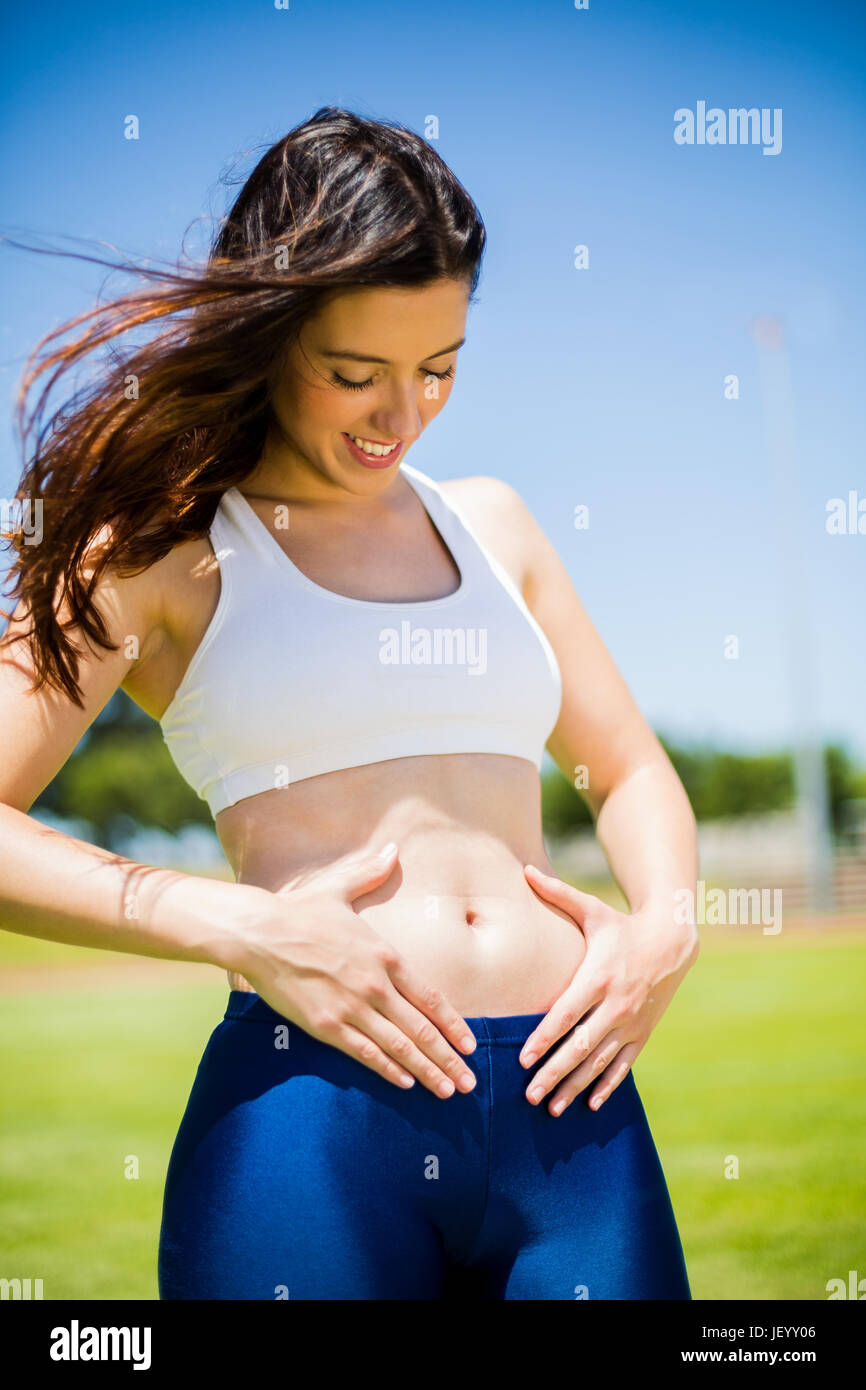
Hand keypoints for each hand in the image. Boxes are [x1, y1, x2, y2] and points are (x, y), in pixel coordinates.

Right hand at [230, 842, 477, 1098]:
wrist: (259, 932)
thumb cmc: (300, 910)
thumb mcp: (341, 888)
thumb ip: (371, 874)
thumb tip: (393, 850)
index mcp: (385, 955)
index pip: (431, 997)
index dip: (454, 1024)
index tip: (471, 1045)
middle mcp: (375, 985)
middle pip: (422, 1029)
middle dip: (448, 1058)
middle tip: (469, 1083)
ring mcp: (352, 1008)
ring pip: (399, 1047)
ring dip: (426, 1071)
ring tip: (448, 1091)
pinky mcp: (326, 1026)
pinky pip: (365, 1054)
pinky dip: (388, 1071)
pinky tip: (405, 1084)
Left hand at [519, 864, 698, 1115]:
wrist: (672, 940)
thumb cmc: (621, 925)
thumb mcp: (591, 909)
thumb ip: (556, 893)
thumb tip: (524, 868)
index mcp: (598, 977)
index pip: (566, 1014)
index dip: (544, 1038)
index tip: (523, 1059)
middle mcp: (615, 1004)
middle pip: (581, 1045)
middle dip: (555, 1072)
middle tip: (530, 1096)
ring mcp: (631, 1021)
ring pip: (600, 1061)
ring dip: (576, 1086)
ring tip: (552, 1109)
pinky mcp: (643, 1032)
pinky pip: (624, 1065)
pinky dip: (608, 1085)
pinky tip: (591, 1105)